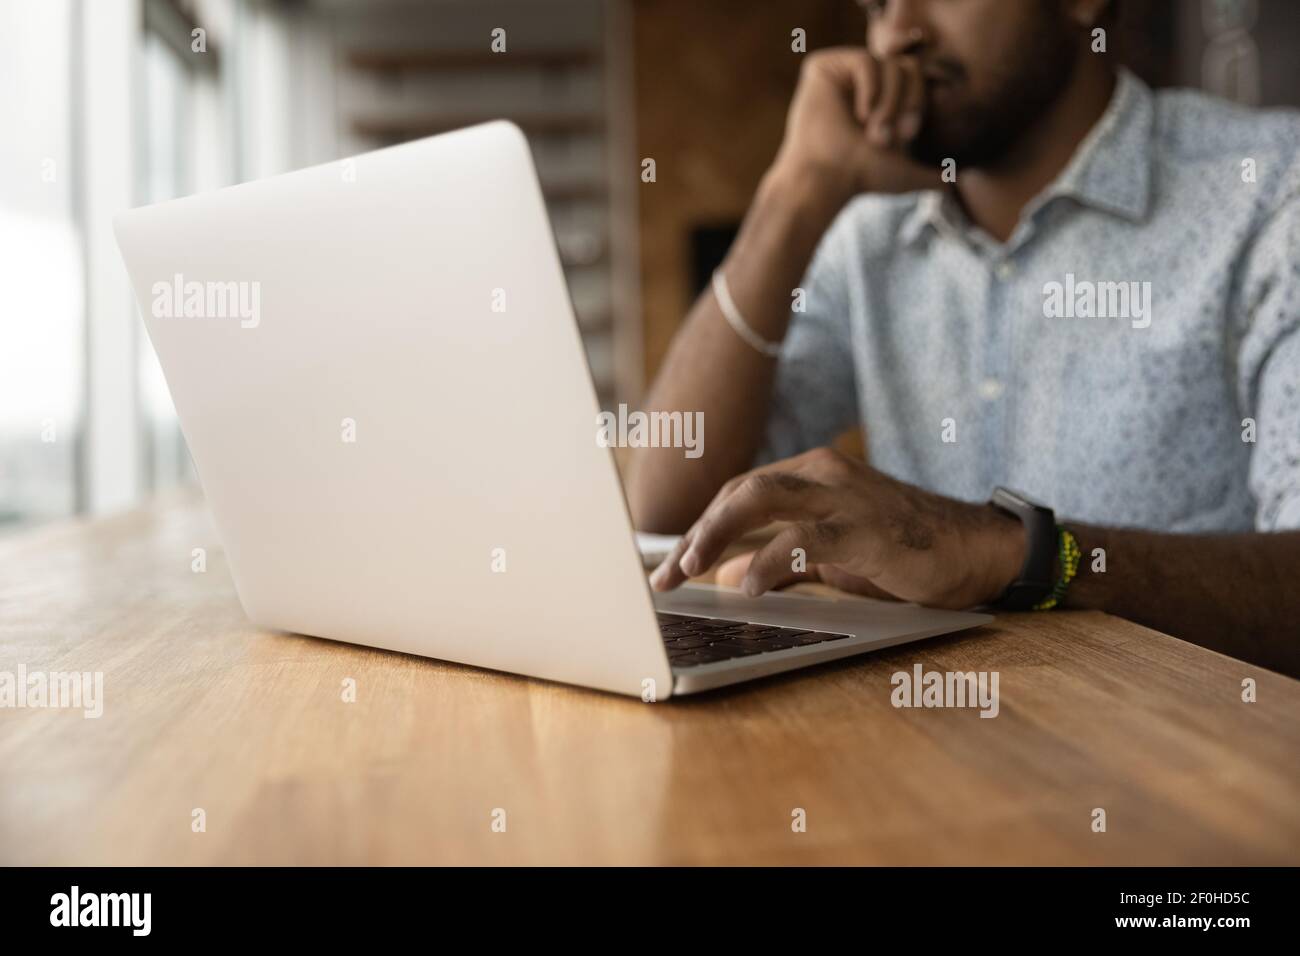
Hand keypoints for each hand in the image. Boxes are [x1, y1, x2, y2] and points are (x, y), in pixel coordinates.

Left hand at [648, 448, 1025, 609]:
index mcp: (811, 474)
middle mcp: (822, 475)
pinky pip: (806, 539)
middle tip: (665, 575)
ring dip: (716, 534)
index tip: (668, 566)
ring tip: (689, 568)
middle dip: (696, 533)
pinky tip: (746, 586)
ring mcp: (844, 498)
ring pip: (761, 500)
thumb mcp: (829, 554)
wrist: (975, 549)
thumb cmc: (902, 549)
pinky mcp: (866, 529)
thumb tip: (721, 574)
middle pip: (740, 492)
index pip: (738, 494)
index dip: (699, 529)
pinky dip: (769, 561)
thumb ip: (776, 557)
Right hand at [772, 48, 941, 201]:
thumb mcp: (907, 175)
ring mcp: (842, 74)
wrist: (829, 180)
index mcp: (882, 98)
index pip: (916, 75)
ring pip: (887, 63)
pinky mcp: (823, 68)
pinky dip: (870, 88)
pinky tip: (860, 113)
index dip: (918, 102)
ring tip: (871, 130)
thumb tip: (954, 179)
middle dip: (904, 102)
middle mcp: (862, 83)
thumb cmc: (861, 178)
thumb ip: (934, 176)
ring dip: (888, 101)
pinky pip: (864, 61)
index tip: (906, 134)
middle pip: (906, 65)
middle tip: (886, 135)